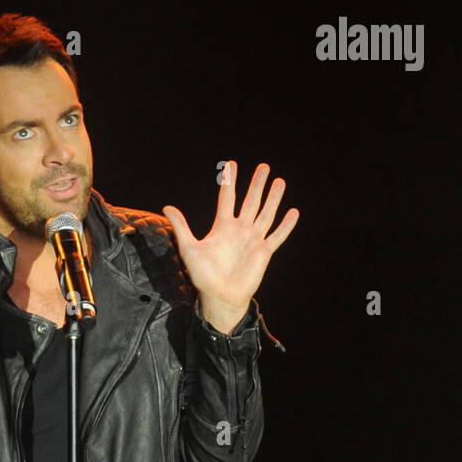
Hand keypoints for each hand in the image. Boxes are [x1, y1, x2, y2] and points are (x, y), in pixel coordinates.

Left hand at [163, 162, 298, 330]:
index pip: (228, 198)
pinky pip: (277, 236)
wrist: (219, 296)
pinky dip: (285, 225)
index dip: (230, 182)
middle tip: (264, 166)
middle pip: (251, 202)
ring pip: (266, 214)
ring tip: (280, 181)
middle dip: (257, 184)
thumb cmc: (203, 275)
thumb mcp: (189, 248)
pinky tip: (293, 212)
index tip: (231, 165)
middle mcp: (240, 230)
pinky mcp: (263, 252)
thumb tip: (167, 206)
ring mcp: (253, 240)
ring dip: (273, 198)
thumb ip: (181, 226)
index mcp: (223, 227)